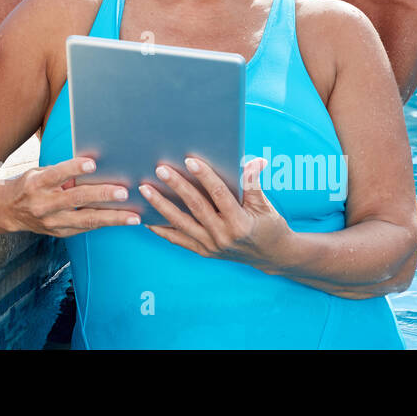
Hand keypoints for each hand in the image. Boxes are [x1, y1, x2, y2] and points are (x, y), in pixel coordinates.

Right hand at [8, 157, 139, 237]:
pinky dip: (105, 223)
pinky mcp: (59, 233)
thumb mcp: (38, 173)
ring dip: (112, 218)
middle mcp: (43, 204)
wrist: (8, 211)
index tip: (93, 163)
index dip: (73, 168)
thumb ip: (61, 173)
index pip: (56, 174)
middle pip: (75, 199)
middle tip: (124, 192)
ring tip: (133, 217)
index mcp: (36, 184)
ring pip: (85, 220)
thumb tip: (93, 167)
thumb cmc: (29, 185)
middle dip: (101, 195)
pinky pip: (85, 228)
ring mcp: (52, 222)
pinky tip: (122, 221)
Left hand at [141, 157, 291, 268]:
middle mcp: (223, 236)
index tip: (190, 160)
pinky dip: (162, 229)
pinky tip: (146, 218)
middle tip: (160, 169)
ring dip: (161, 205)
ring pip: (182, 223)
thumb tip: (253, 161)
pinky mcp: (204, 252)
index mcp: (240, 223)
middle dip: (177, 186)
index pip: (219, 195)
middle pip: (196, 207)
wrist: (271, 255)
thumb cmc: (269, 224)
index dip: (205, 176)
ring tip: (145, 189)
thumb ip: (254, 183)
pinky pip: (178, 239)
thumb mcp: (265, 204)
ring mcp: (212, 246)